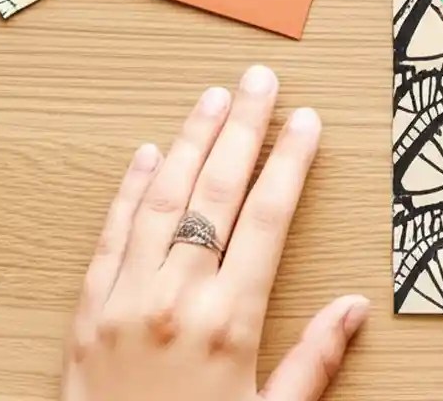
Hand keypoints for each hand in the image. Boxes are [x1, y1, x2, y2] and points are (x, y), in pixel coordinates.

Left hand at [62, 65, 367, 400]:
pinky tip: (146, 154)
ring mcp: (125, 299)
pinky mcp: (87, 312)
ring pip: (162, 199)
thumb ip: (314, 360)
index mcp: (229, 322)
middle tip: (261, 81)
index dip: (290, 163)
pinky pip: (111, 234)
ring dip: (189, 140)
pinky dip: (129, 190)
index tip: (305, 123)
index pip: (268, 218)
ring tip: (213, 98)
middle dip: (244, 129)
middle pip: (216, 191)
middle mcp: (175, 298)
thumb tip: (355, 306)